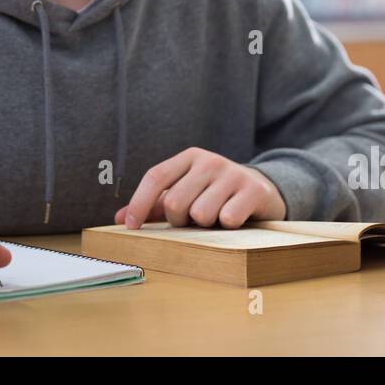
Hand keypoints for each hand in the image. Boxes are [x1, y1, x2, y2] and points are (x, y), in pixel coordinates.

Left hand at [114, 147, 286, 229]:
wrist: (263, 190)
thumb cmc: (215, 195)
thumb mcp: (187, 192)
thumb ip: (155, 205)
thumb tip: (120, 218)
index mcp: (189, 157)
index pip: (155, 177)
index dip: (139, 202)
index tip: (131, 227)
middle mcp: (209, 161)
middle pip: (175, 202)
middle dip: (180, 221)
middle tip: (194, 220)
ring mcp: (232, 173)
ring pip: (200, 214)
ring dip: (205, 226)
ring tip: (216, 218)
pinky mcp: (253, 190)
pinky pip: (228, 219)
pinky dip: (228, 227)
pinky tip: (235, 220)